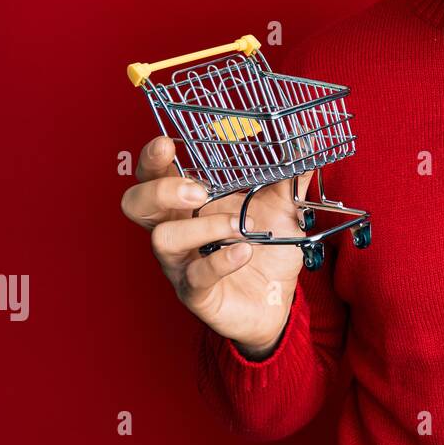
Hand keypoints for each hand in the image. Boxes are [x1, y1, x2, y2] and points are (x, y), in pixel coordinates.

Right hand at [120, 135, 313, 358]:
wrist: (278, 301)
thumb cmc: (267, 249)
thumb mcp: (283, 208)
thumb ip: (290, 178)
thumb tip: (305, 143)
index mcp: (190, 204)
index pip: (155, 175)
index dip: (153, 159)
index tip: (167, 143)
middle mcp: (177, 230)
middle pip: (137, 205)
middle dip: (161, 191)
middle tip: (198, 192)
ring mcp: (182, 264)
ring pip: (164, 239)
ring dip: (203, 227)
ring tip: (237, 226)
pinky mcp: (196, 293)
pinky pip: (196, 277)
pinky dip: (221, 261)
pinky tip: (244, 252)